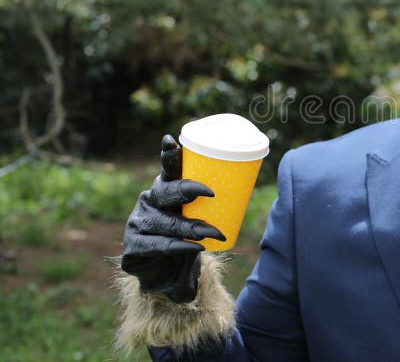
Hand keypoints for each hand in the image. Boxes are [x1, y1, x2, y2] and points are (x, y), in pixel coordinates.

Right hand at [121, 134, 225, 302]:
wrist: (170, 274)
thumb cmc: (189, 238)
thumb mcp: (200, 216)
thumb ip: (215, 202)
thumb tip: (250, 182)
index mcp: (164, 188)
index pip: (166, 168)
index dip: (168, 155)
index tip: (171, 141)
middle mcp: (147, 201)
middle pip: (164, 192)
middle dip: (186, 189)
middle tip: (210, 192)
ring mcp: (137, 223)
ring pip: (165, 222)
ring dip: (190, 227)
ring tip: (213, 232)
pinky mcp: (133, 247)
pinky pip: (159, 245)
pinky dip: (179, 246)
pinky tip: (193, 247)